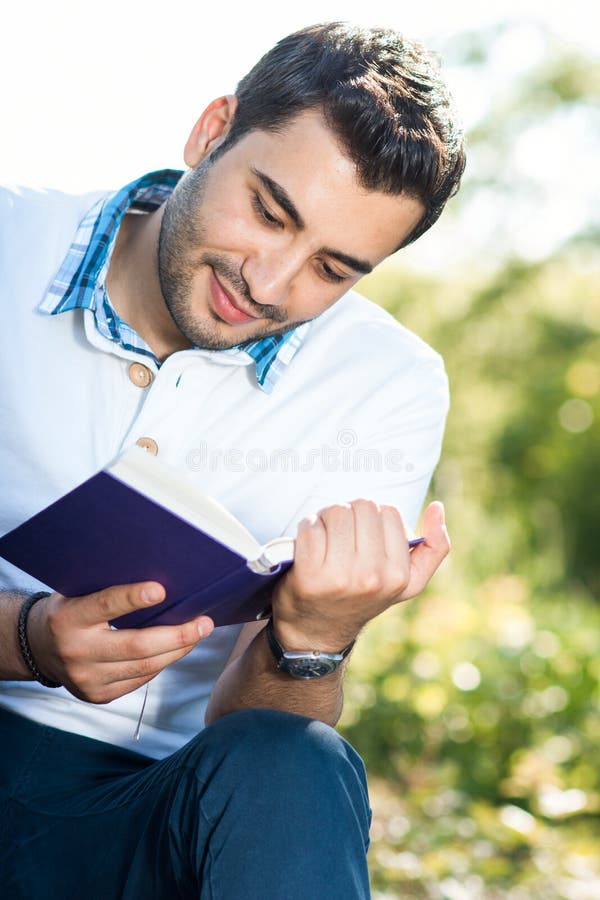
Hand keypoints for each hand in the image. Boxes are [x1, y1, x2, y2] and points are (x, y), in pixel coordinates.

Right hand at [26, 582, 213, 702]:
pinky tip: (177, 649)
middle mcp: (75, 653)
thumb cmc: (70, 608)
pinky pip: (140, 680)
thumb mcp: (78, 591)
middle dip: (176, 635)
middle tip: (204, 622)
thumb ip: (108, 586)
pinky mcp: (98, 696)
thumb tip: (160, 572)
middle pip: (135, 647)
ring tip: (199, 633)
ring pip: (144, 668)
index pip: (104, 606)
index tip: (161, 589)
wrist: (40, 648)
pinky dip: (162, 663)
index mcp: (67, 619)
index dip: (132, 598)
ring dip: (177, 650)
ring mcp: (86, 680)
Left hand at [272, 500, 449, 649]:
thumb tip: (437, 508)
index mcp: (399, 575)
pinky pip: (311, 525)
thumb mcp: (407, 581)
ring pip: (337, 511)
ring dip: (327, 517)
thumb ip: (432, 548)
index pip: (389, 511)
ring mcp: (340, 576)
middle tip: (342, 534)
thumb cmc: (363, 597)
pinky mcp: (309, 573)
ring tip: (326, 536)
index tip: (364, 534)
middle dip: (351, 512)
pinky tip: (308, 543)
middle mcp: (372, 577)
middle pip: (363, 506)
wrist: (318, 631)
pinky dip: (307, 527)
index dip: (374, 517)